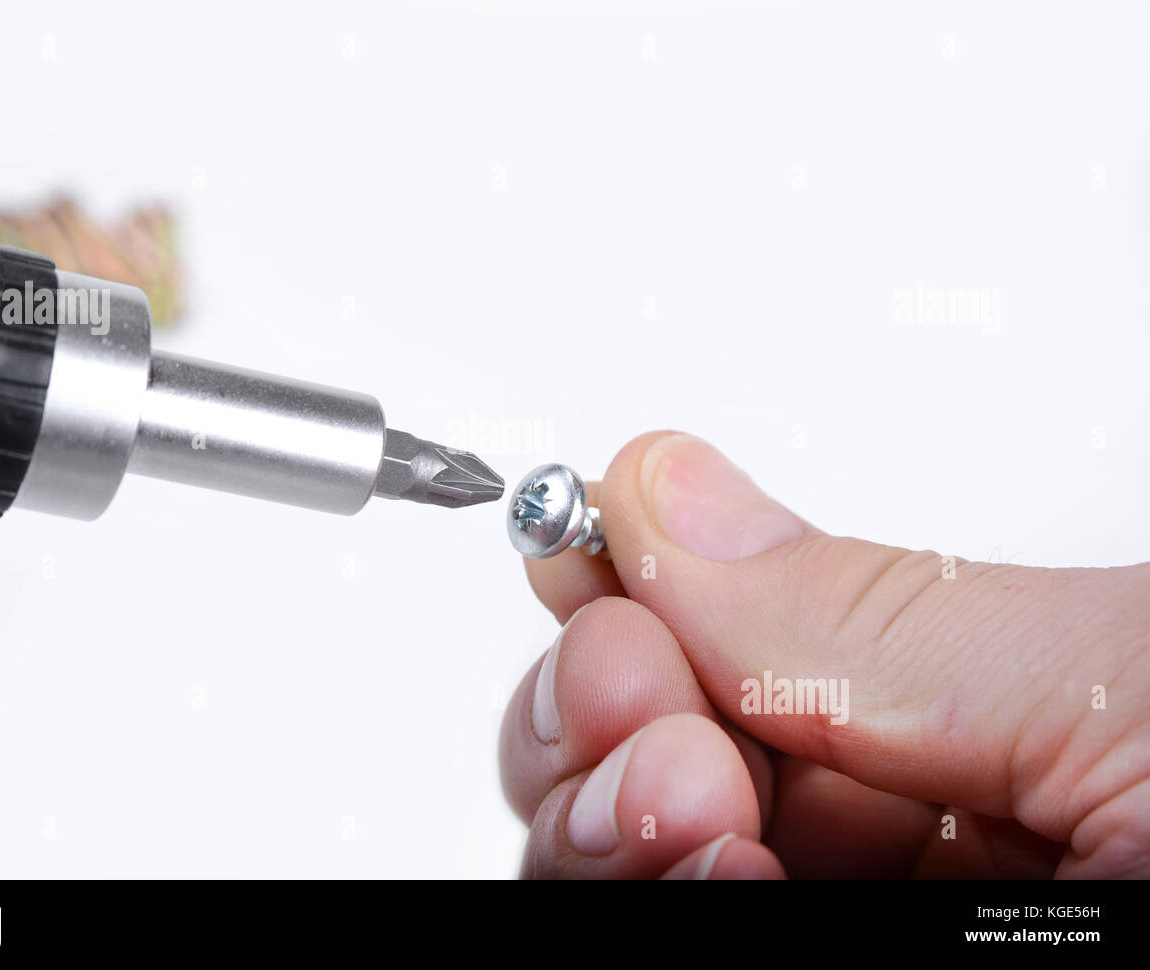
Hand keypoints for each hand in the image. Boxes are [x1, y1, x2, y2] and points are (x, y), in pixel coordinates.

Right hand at [499, 432, 1149, 877]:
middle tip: (639, 709)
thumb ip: (880, 612)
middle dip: (605, 708)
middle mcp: (907, 842)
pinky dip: (634, 893)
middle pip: (647, 755)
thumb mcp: (1121, 694)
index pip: (741, 643)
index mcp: (989, 732)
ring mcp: (854, 918)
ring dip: (604, 811)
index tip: (597, 565)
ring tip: (683, 807)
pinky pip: (660, 945)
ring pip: (623, 861)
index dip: (641, 594)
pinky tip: (702, 865)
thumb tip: (667, 490)